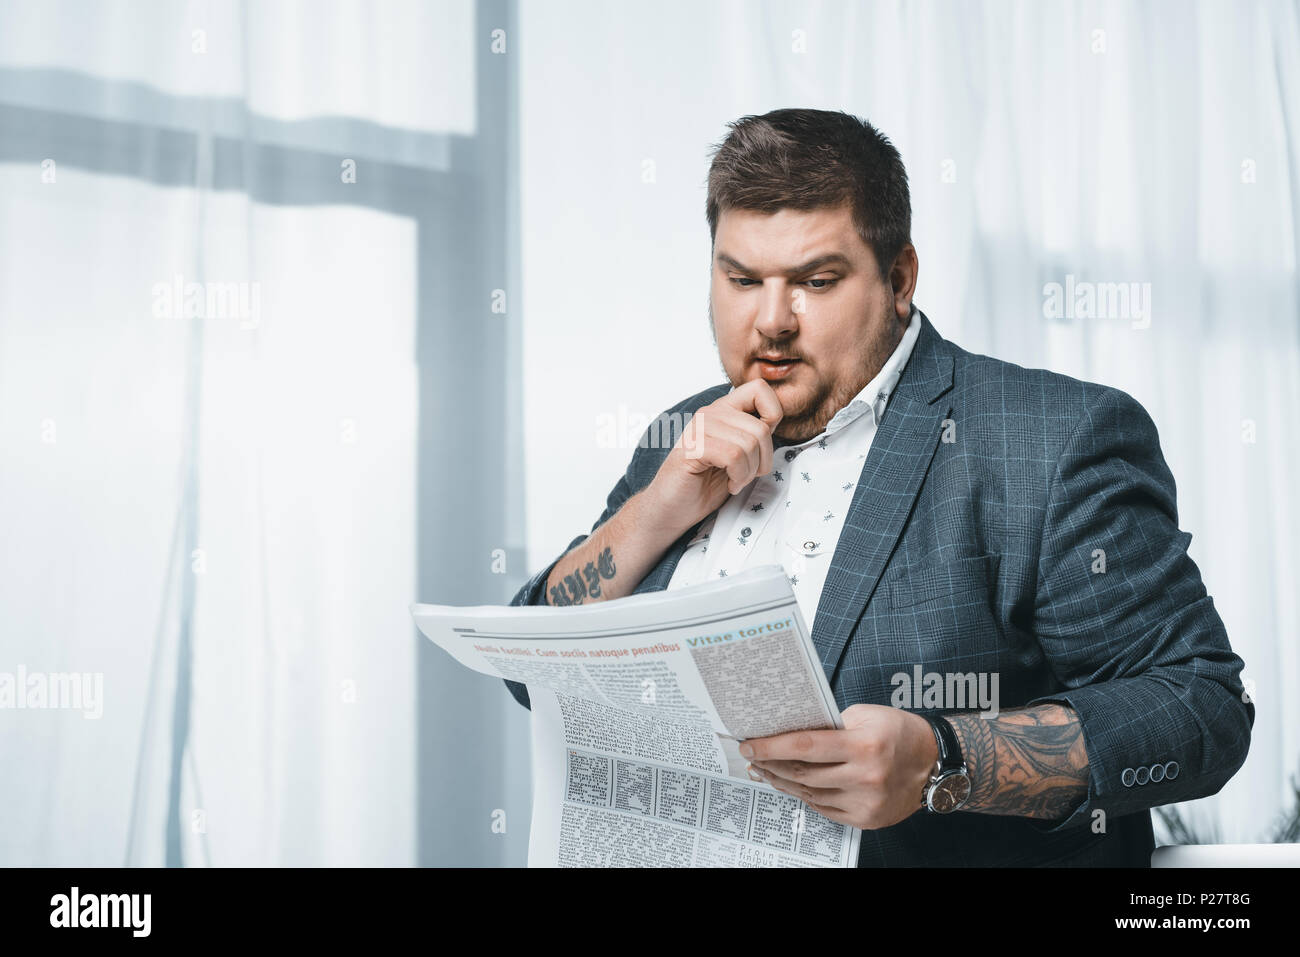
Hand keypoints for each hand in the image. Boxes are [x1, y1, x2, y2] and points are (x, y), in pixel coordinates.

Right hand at [643, 380, 783, 530]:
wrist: (672, 509)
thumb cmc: (705, 485)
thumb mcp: (739, 455)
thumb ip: (754, 435)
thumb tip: (777, 422)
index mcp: (723, 410)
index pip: (759, 388)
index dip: (773, 415)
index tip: (761, 445)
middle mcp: (710, 413)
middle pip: (761, 428)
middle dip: (764, 461)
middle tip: (747, 475)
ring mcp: (699, 429)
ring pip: (749, 444)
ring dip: (749, 473)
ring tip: (735, 481)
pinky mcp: (692, 448)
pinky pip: (733, 456)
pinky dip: (738, 477)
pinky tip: (729, 484)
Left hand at [740, 704, 939, 829]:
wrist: (935, 764)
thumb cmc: (900, 733)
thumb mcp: (866, 715)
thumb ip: (830, 725)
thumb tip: (791, 731)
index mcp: (863, 745)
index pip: (805, 745)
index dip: (772, 746)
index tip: (750, 744)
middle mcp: (864, 776)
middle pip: (802, 773)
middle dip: (770, 765)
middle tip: (751, 757)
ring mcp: (865, 802)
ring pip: (810, 793)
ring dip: (783, 782)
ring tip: (766, 771)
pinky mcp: (866, 819)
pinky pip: (825, 808)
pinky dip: (805, 796)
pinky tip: (793, 786)